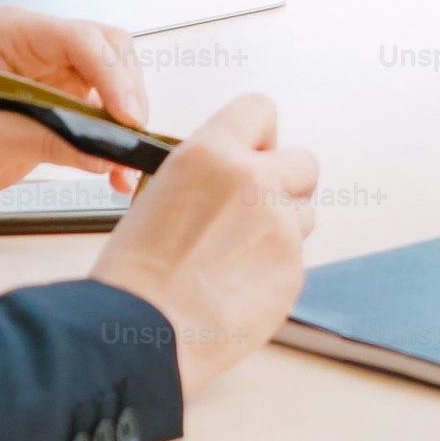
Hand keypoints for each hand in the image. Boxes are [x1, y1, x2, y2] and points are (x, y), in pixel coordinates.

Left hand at [0, 6, 147, 208]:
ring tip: (126, 161)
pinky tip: (116, 170)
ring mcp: (57, 73)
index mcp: (15, 33)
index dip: (111, 76)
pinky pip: (107, 114)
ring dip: (127, 121)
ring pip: (118, 82)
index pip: (81, 40)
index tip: (126, 116)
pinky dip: (116, 141)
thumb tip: (105, 154)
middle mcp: (42, 45)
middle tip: (131, 136)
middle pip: (110, 53)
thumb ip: (50, 140)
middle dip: (127, 95)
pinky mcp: (66, 103)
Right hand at [85, 95, 312, 392]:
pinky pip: (295, 258)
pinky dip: (273, 269)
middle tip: (251, 210)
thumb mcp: (160, 193)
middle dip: (284, 182)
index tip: (252, 153)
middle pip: (303, 162)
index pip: (259, 109)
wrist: (140, 331)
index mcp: (212, 154)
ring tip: (232, 258)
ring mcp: (282, 227)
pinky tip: (235, 287)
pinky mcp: (294, 270)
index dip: (258, 134)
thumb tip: (233, 175)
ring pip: (304, 214)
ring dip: (280, 229)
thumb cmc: (135, 270)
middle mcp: (255, 182)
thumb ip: (209, 175)